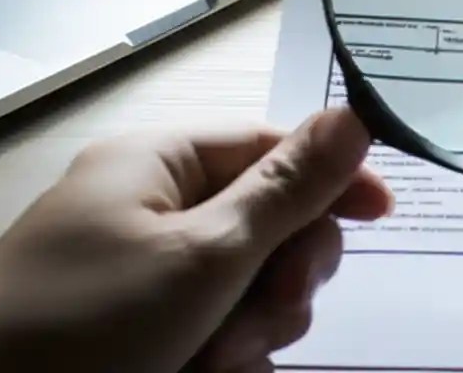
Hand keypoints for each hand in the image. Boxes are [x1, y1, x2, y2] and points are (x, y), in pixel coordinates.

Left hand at [0, 108, 392, 372]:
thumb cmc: (80, 326)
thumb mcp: (202, 255)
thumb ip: (287, 188)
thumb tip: (353, 116)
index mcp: (162, 163)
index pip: (273, 146)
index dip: (334, 177)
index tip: (382, 215)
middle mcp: (155, 207)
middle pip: (272, 223)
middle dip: (283, 276)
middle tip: (270, 315)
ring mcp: (147, 269)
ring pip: (251, 284)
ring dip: (255, 326)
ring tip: (220, 360)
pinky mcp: (143, 325)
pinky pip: (218, 325)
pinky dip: (225, 352)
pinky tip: (207, 372)